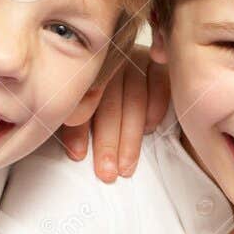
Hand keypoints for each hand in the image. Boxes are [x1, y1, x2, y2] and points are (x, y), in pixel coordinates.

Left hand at [58, 45, 170, 181]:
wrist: (147, 66)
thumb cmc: (99, 99)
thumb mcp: (82, 107)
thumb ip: (75, 117)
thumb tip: (73, 144)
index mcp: (84, 71)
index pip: (80, 102)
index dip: (79, 130)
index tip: (78, 156)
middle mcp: (109, 62)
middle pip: (108, 104)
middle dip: (107, 142)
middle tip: (107, 173)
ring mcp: (136, 59)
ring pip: (133, 100)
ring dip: (130, 138)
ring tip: (126, 167)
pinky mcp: (160, 64)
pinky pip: (159, 86)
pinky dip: (155, 110)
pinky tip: (149, 130)